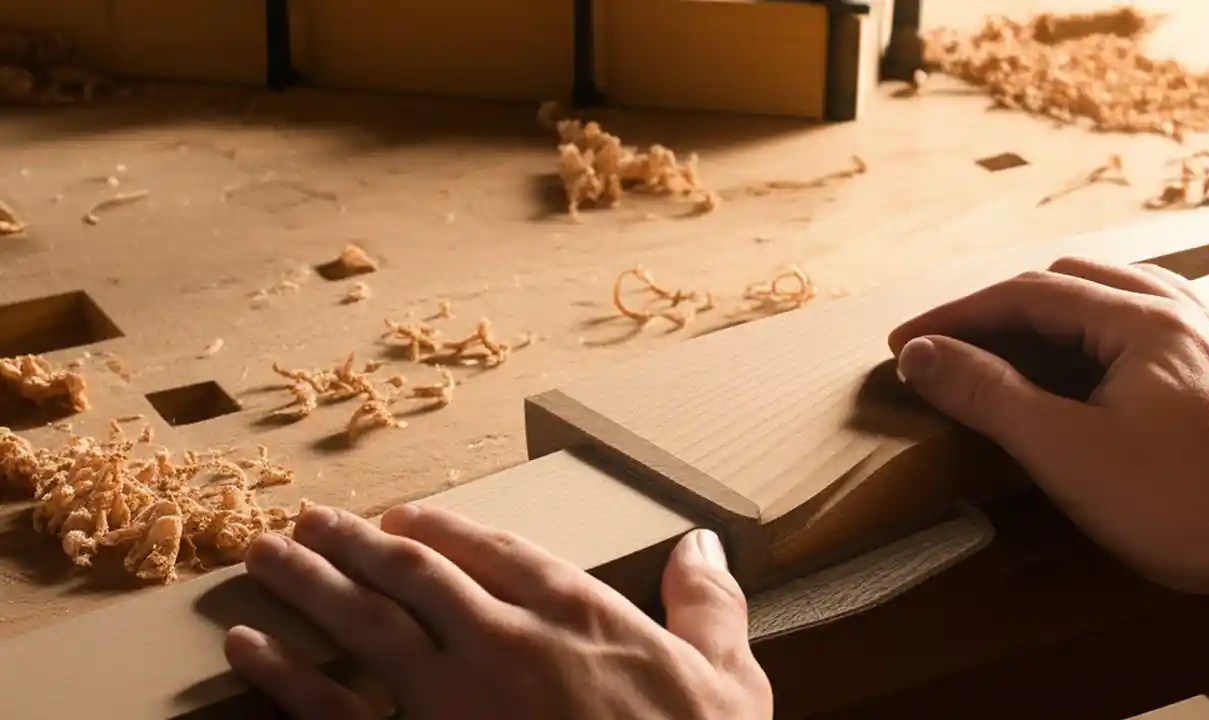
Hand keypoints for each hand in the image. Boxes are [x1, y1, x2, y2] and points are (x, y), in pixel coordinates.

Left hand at [224, 505, 770, 718]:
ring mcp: (452, 701)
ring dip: (306, 582)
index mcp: (577, 615)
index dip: (444, 527)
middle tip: (309, 520)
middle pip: (414, 570)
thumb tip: (699, 545)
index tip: (403, 517)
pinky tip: (248, 648)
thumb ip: (709, 609)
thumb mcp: (730, 686)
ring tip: (263, 556)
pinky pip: (331, 711)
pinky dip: (284, 675)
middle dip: (354, 540)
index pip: (497, 549)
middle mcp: (505, 641)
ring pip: (362, 620)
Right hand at [889, 257, 1208, 608]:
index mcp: (1146, 322)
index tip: (904, 343)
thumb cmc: (1188, 508)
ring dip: (1050, 312)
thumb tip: (920, 354)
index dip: (956, 316)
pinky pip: (1153, 319)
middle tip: (949, 346)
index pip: (1026, 293)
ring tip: (1007, 346)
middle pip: (1070, 281)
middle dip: (998, 309)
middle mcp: (1187, 313)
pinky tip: (1091, 360)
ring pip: (1116, 293)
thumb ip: (989, 395)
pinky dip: (1098, 327)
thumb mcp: (1068, 453)